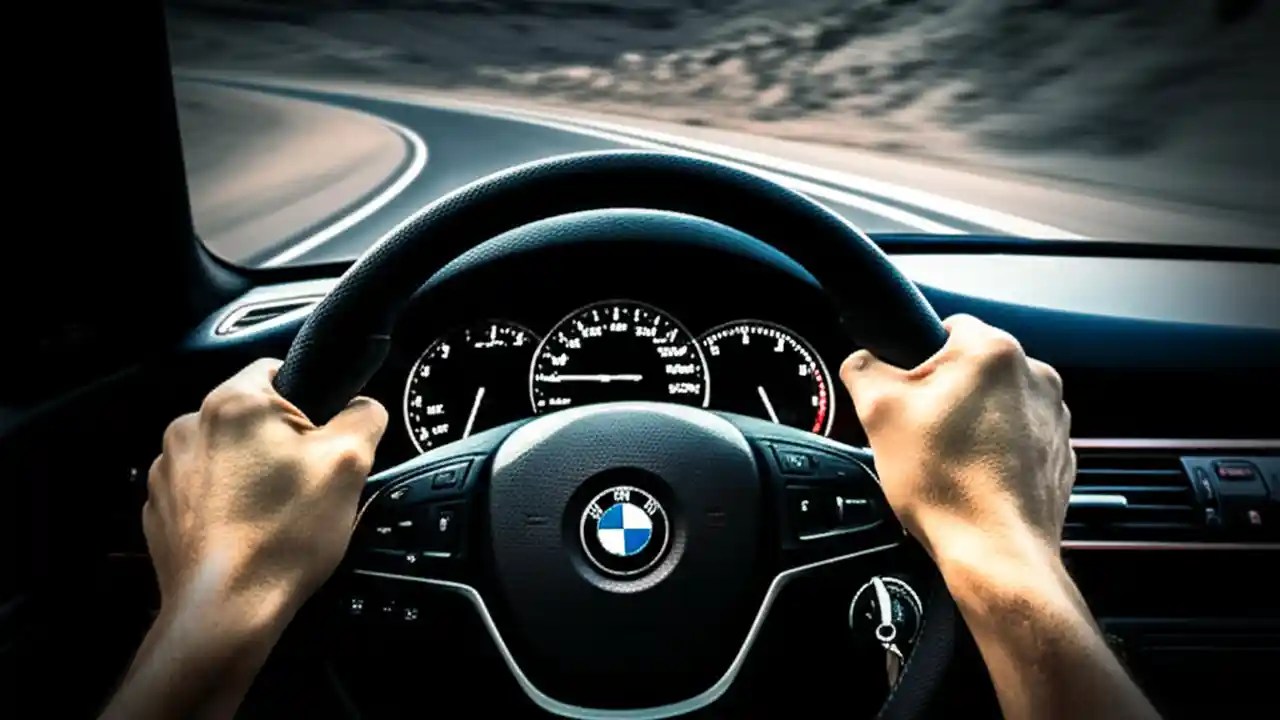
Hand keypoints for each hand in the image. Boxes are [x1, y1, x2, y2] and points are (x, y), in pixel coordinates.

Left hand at [143, 358, 387, 627]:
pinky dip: (228, 506)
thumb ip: (364, 417)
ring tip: (278, 515)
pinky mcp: (162, 509)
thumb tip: (363, 407)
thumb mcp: (350, 463)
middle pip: (253, 418)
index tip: (325, 438)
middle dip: (282, 444)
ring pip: (228, 457)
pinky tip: (251, 532)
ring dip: (252, 475)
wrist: (226, 609)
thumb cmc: (282, 536)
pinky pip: (206, 493)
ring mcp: (168, 471)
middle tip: (309, 483)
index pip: (279, 369)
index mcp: (234, 402)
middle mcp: (189, 427)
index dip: (312, 402)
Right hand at [840, 315, 1073, 561]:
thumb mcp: (877, 412)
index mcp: (993, 350)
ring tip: (947, 460)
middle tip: (919, 432)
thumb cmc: (946, 483)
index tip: (904, 393)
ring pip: (995, 405)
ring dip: (971, 423)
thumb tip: (862, 362)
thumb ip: (862, 368)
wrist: (994, 551)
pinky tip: (972, 478)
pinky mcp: (1059, 453)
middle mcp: (1035, 376)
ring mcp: (1053, 417)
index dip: (914, 360)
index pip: (944, 326)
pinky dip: (995, 452)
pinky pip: (1017, 440)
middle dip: (943, 395)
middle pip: (971, 369)